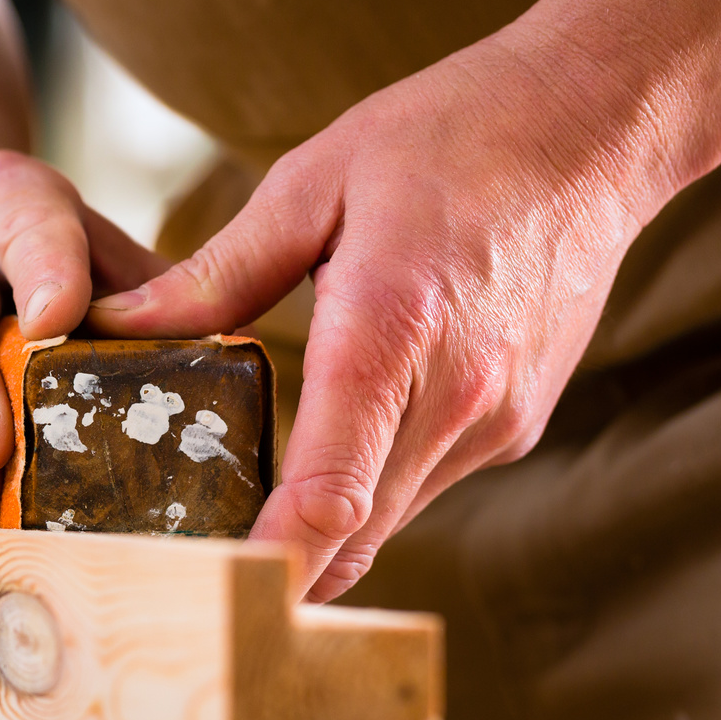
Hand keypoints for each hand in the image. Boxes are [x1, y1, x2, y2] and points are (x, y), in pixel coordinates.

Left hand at [85, 37, 659, 600]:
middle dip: (277, 568)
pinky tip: (325, 456)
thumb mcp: (314, 181)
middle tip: (190, 578)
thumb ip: (220, 272)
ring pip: (388, 519)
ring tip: (239, 521)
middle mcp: (456, 395)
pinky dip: (368, 489)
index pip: (330, 489)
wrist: (597, 126)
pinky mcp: (516, 426)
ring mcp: (496, 420)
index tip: (207, 593)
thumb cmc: (452, 136)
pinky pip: (423, 483)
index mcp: (392, 328)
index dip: (269, 557)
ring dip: (322, 532)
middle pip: (355, 533)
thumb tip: (124, 323)